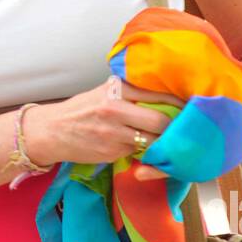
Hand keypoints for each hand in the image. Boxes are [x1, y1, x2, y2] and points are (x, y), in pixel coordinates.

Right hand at [26, 79, 186, 180]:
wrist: (51, 131)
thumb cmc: (80, 110)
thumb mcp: (103, 92)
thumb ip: (130, 93)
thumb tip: (166, 97)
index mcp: (116, 88)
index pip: (157, 94)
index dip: (178, 103)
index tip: (190, 108)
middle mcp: (115, 107)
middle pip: (160, 120)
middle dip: (174, 128)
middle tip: (183, 130)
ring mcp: (113, 132)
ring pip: (152, 140)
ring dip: (162, 143)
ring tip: (168, 142)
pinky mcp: (111, 151)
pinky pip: (138, 153)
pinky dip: (145, 152)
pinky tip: (145, 150)